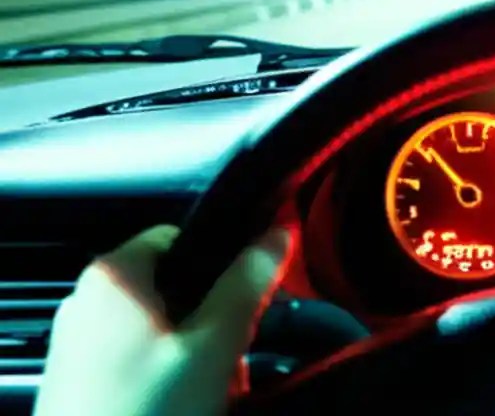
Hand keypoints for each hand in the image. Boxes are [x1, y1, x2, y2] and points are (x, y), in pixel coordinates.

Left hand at [34, 225, 291, 415]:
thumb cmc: (150, 410)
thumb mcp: (212, 347)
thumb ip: (247, 286)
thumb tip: (280, 231)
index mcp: (113, 276)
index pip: (182, 236)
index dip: (224, 262)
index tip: (253, 299)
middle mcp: (87, 300)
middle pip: (175, 287)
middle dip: (215, 321)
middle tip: (235, 359)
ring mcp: (80, 344)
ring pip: (163, 328)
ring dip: (199, 353)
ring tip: (216, 392)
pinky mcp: (82, 381)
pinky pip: (141, 359)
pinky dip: (171, 375)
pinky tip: (188, 403)